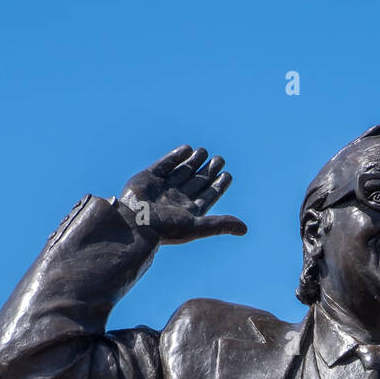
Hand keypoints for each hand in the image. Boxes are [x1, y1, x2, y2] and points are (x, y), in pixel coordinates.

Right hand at [119, 144, 246, 243]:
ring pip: (182, 173)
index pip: (208, 197)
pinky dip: (175, 157)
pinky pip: (164, 165)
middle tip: (220, 159)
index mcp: (188, 212)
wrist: (134, 223)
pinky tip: (187, 149)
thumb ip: (220, 225)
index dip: (218, 186)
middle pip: (196, 183)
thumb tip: (245, 229)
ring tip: (204, 151)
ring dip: (193, 162)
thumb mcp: (197, 227)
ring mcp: (162, 189)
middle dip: (208, 171)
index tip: (227, 175)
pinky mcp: (148, 178)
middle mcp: (176, 200)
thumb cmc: (166, 229)